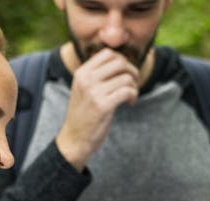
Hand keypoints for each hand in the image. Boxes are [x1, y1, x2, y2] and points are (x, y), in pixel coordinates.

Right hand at [56, 48, 138, 170]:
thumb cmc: (83, 114)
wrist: (74, 139)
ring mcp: (94, 92)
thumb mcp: (83, 89)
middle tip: (134, 83)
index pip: (108, 53)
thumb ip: (95, 74)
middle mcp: (86, 80)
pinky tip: (130, 103)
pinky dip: (134, 96)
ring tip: (131, 96)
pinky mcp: (103, 106)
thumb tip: (120, 60)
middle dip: (132, 71)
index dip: (122, 60)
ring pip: (126, 77)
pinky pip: (127, 91)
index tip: (125, 72)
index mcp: (81, 73)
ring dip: (134, 86)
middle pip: (120, 62)